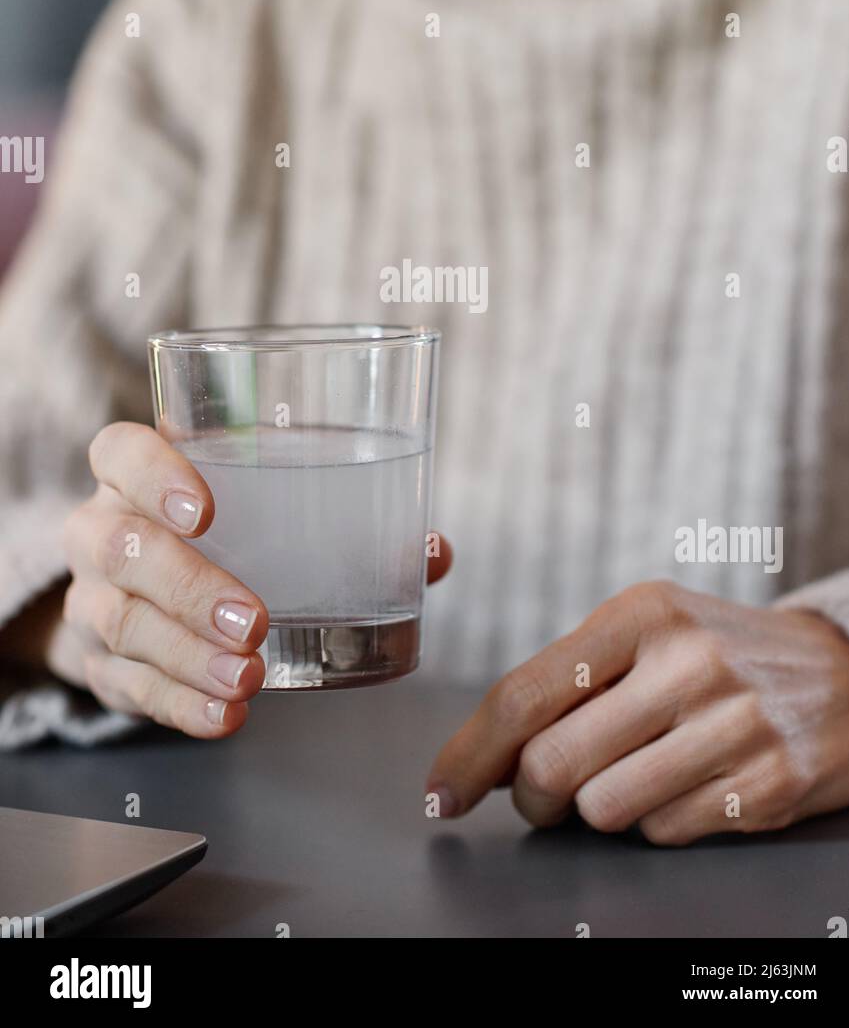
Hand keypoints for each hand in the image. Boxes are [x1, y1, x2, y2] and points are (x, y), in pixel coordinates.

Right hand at [45, 422, 450, 738]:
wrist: (144, 588)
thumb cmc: (228, 532)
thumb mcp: (272, 510)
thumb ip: (351, 524)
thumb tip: (434, 551)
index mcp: (136, 472)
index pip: (120, 453)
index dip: (154, 475)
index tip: (205, 509)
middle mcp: (103, 528)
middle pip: (122, 547)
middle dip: (190, 587)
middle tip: (254, 621)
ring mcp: (92, 597)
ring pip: (122, 623)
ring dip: (189, 656)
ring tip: (249, 679)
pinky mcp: (98, 663)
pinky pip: (128, 686)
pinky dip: (180, 705)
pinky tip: (226, 717)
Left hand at [426, 580, 848, 843]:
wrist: (843, 672)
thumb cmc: (718, 652)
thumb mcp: (647, 632)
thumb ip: (569, 679)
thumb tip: (488, 756)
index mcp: (640, 614)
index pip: (525, 693)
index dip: (470, 754)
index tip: (440, 792)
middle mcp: (686, 663)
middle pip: (552, 763)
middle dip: (529, 796)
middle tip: (541, 796)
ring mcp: (732, 724)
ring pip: (603, 810)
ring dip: (598, 811)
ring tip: (628, 778)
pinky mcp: (770, 783)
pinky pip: (666, 833)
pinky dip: (659, 822)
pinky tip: (687, 785)